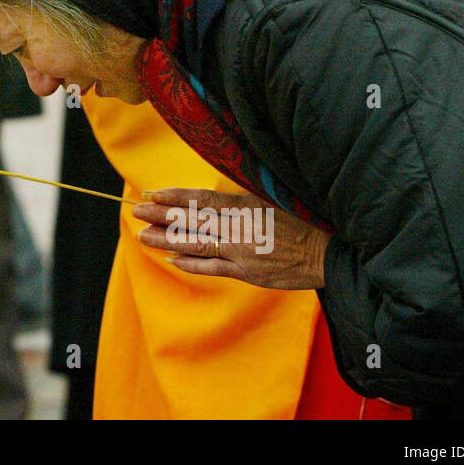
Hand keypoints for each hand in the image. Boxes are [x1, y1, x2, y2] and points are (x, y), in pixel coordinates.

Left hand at [133, 188, 330, 289]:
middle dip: (161, 215)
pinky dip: (190, 262)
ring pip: (196, 243)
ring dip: (167, 239)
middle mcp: (238, 227)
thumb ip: (241, 197)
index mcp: (244, 205)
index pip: (201, 199)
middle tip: (136, 211)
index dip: (174, 196)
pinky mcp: (246, 272)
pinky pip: (212, 267)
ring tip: (143, 235)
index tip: (152, 194)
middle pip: (192, 220)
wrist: (326, 252)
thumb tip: (214, 192)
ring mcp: (240, 251)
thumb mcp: (272, 197)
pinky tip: (171, 257)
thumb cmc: (301, 220)